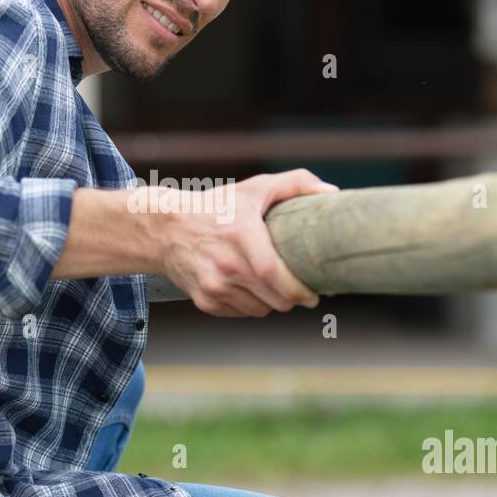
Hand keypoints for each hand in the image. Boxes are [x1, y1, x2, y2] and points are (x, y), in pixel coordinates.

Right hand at [156, 168, 339, 316]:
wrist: (165, 228)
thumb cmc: (217, 207)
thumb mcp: (254, 188)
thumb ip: (296, 184)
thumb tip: (331, 192)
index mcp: (241, 235)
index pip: (274, 274)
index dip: (298, 290)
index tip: (315, 295)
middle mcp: (225, 264)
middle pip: (273, 300)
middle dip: (292, 299)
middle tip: (300, 289)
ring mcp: (213, 285)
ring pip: (260, 310)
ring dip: (272, 303)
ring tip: (272, 285)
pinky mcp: (205, 300)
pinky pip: (241, 312)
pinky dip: (251, 304)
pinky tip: (249, 286)